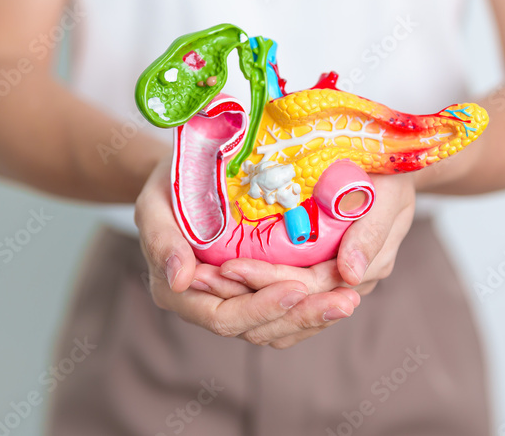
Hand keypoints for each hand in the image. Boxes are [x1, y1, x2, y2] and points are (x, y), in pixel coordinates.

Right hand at [134, 155, 356, 345]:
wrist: (181, 175)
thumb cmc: (167, 183)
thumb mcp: (155, 201)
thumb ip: (161, 239)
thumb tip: (181, 278)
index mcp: (177, 290)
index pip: (223, 316)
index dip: (260, 307)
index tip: (296, 287)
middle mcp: (204, 305)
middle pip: (256, 330)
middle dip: (301, 316)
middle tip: (344, 301)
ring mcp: (230, 302)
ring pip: (275, 329)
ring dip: (314, 317)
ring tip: (349, 300)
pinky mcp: (254, 293)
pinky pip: (283, 315)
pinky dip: (311, 307)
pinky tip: (341, 292)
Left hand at [211, 172, 415, 347]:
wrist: (391, 163)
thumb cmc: (392, 174)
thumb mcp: (389, 196)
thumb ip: (371, 234)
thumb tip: (351, 275)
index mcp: (361, 271)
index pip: (306, 289)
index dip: (266, 280)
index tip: (228, 267)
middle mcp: (341, 287)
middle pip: (287, 306)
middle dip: (242, 293)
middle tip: (202, 276)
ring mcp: (324, 284)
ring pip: (278, 312)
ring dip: (239, 298)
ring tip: (200, 279)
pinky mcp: (308, 273)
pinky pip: (276, 297)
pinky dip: (247, 291)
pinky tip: (216, 276)